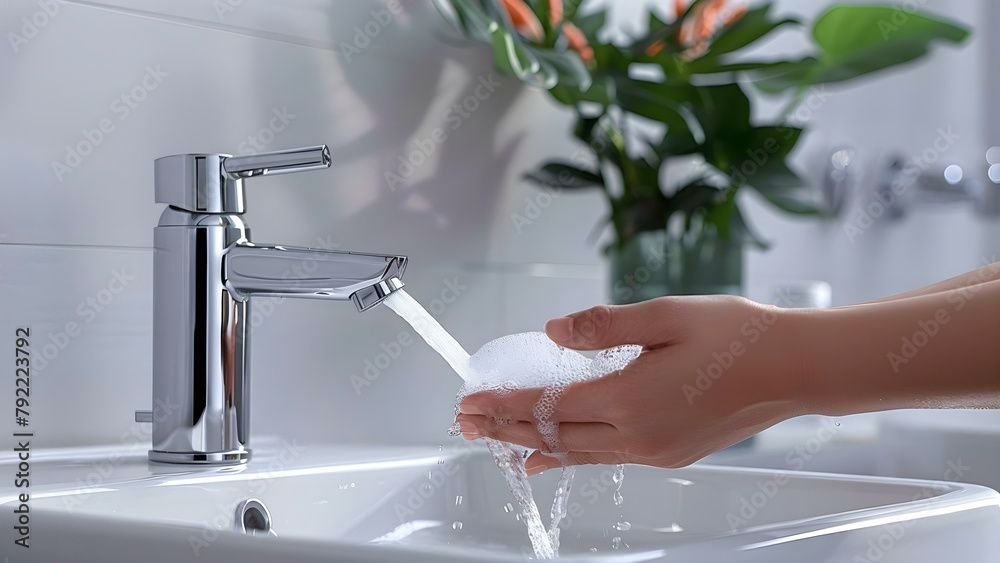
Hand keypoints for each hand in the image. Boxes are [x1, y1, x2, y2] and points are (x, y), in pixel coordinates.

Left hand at [457, 296, 805, 474]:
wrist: (792, 369)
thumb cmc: (736, 337)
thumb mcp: (666, 315)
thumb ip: (603, 325)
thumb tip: (553, 331)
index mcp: (630, 398)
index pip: (548, 407)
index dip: (504, 405)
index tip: (470, 403)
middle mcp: (637, 435)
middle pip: (553, 437)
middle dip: (505, 429)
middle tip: (466, 424)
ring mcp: (654, 451)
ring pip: (577, 454)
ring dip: (533, 446)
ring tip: (497, 442)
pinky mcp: (670, 454)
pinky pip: (604, 459)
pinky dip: (570, 456)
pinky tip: (552, 458)